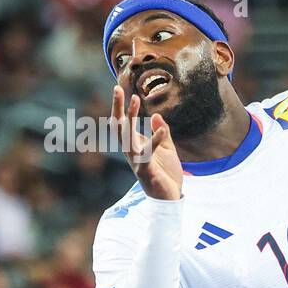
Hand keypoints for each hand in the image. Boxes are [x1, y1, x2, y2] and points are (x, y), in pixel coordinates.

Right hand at [112, 86, 182, 200]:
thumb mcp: (167, 150)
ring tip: (135, 100)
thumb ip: (162, 134)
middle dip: (118, 107)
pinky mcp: (146, 170)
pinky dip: (155, 139)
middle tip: (117, 88)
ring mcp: (137, 161)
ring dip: (131, 117)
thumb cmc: (166, 175)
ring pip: (128, 136)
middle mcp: (132, 152)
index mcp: (135, 146)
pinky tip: (160, 127)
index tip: (120, 88)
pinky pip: (148, 152)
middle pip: (120, 126)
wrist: (169, 199)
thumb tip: (157, 116)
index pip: (125, 123)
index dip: (122, 107)